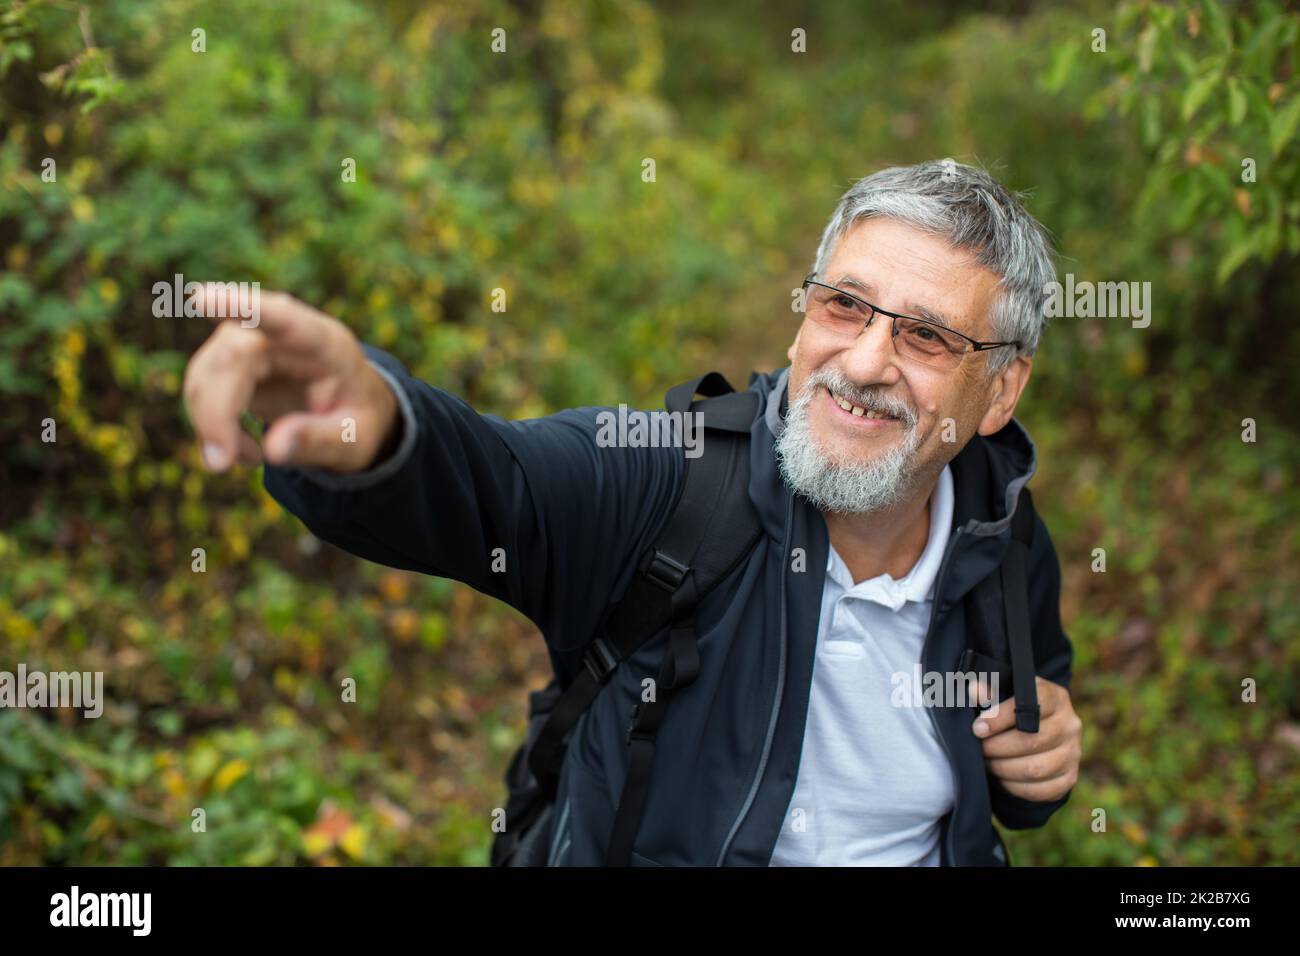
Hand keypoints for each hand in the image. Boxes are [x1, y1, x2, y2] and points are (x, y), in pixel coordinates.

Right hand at [182, 286, 398, 472]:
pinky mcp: (234, 363)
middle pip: (232, 357)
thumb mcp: (353, 441)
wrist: (353, 414)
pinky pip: (203, 388)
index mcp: (326, 343)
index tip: (202, 298)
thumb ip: (318, 442)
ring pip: (206, 372)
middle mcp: (284, 335)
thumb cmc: (359, 421)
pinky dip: (212, 425)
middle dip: (217, 411)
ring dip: (211, 423)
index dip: (244, 307)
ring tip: (248, 459)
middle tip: (222, 464)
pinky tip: (244, 450)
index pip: (283, 317)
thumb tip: (274, 449)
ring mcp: (254, 344)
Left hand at [971, 676, 1081, 801]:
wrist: (1036, 732)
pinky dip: (1015, 787)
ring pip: (1035, 769)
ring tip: (987, 762)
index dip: (1001, 717)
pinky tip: (1001, 777)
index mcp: (1055, 697)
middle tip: (979, 748)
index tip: (977, 728)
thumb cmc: (1014, 709)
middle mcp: (1070, 724)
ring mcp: (1073, 753)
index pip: (1032, 704)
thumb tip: (975, 690)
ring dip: (1003, 768)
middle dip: (997, 748)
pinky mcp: (1069, 778)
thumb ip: (989, 690)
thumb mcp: (1003, 693)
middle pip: (1031, 741)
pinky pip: (1041, 790)